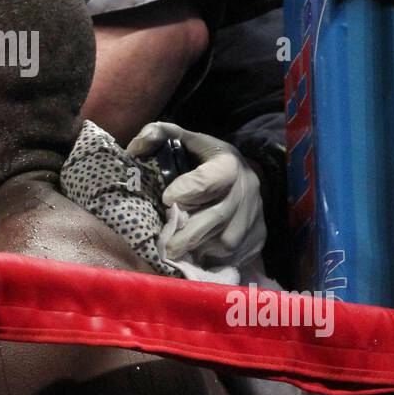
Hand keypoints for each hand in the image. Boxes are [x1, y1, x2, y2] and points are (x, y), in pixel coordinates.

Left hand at [126, 122, 264, 266]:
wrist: (250, 175)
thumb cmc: (211, 159)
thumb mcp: (191, 140)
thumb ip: (161, 134)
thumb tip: (134, 148)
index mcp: (227, 165)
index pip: (207, 180)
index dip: (187, 190)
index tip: (167, 199)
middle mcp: (245, 192)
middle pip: (216, 218)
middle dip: (188, 234)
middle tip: (165, 246)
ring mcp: (254, 217)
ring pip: (226, 241)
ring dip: (201, 249)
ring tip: (181, 252)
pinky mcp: (258, 237)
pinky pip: (235, 256)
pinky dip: (214, 259)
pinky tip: (200, 256)